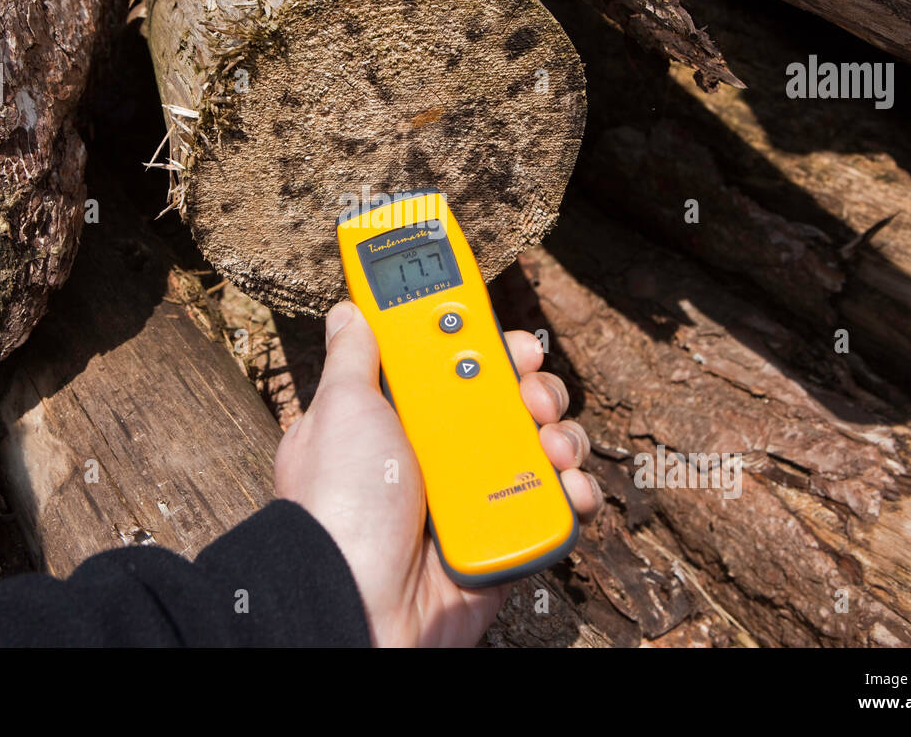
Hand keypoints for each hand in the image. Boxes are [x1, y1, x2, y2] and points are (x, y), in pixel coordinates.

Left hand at [274, 301, 602, 646]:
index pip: (450, 363)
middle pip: (506, 397)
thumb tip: (351, 311)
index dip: (481, 341)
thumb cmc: (340, 504)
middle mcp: (439, 451)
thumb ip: (354, 356)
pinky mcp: (504, 534)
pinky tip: (565, 486)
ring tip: (547, 443)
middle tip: (529, 385)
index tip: (501, 332)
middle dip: (531, 382)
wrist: (359, 599)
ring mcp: (474, 493)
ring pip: (540, 444)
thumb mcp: (339, 410)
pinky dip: (571, 492)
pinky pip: (554, 503)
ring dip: (558, 433)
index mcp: (400, 416)